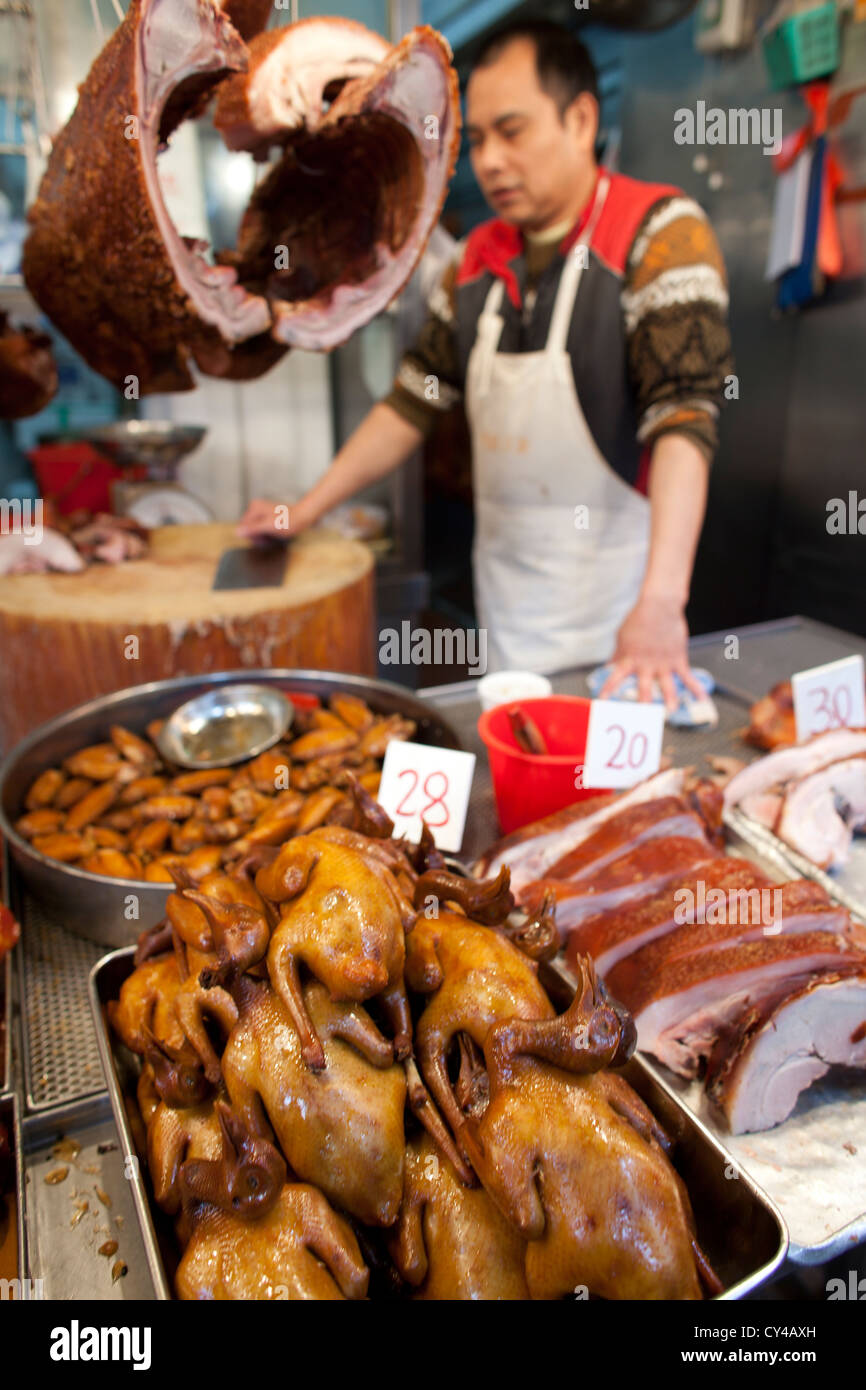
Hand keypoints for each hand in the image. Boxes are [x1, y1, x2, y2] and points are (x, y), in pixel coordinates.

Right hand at [236, 498, 307, 540]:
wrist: (303, 516)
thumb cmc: (288, 521)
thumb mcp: (269, 526)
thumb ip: (253, 529)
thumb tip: (237, 531)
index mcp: (254, 507)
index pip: (243, 527)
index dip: (252, 536)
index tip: (263, 538)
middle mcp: (255, 507)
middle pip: (248, 528)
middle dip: (257, 536)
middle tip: (269, 537)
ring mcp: (261, 511)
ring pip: (254, 529)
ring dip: (262, 535)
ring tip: (273, 535)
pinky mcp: (266, 516)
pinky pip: (261, 528)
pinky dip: (266, 532)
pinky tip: (273, 533)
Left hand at [599, 595, 703, 709]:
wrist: (660, 606)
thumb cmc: (638, 621)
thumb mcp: (622, 638)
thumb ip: (617, 656)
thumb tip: (608, 668)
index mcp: (629, 659)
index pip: (615, 678)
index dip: (608, 690)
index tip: (602, 702)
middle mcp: (646, 665)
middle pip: (644, 688)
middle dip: (642, 704)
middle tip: (641, 719)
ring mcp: (663, 663)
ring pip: (667, 686)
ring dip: (669, 700)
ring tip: (670, 712)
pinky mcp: (678, 660)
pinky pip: (688, 677)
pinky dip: (696, 689)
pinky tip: (702, 699)